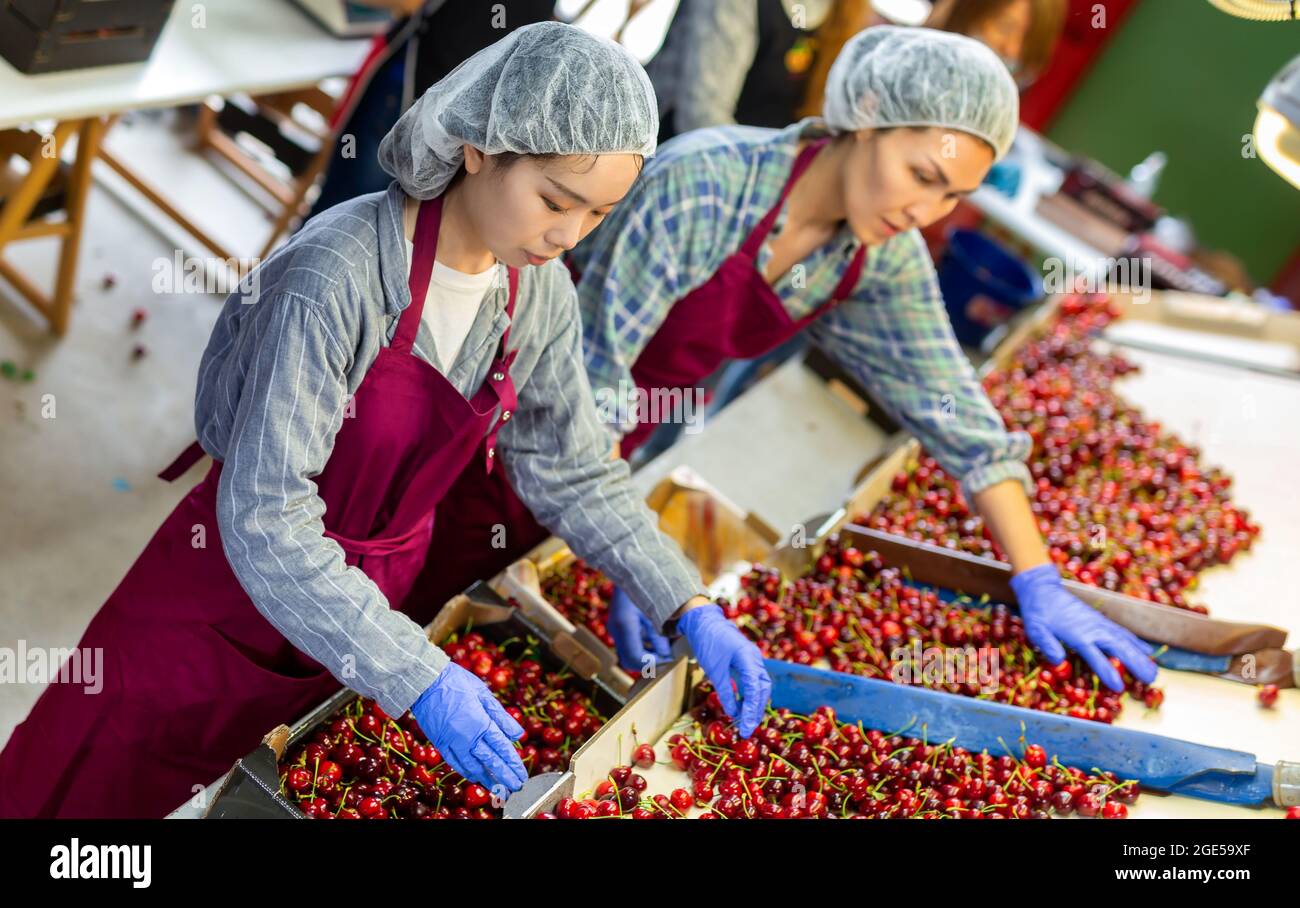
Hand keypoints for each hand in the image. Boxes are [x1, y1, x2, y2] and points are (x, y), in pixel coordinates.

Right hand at [409, 663, 527, 793]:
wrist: (423, 682)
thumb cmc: (456, 681)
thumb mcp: (483, 694)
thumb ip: (501, 717)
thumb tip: (518, 734)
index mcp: (480, 722)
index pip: (502, 748)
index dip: (513, 764)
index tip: (522, 775)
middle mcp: (467, 737)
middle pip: (490, 762)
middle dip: (504, 777)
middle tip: (516, 788)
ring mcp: (451, 742)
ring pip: (472, 767)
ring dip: (487, 779)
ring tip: (498, 789)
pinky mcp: (439, 743)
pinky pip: (455, 763)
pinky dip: (467, 772)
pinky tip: (475, 777)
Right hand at [607, 587, 672, 671]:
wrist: (628, 569)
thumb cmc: (645, 586)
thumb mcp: (655, 611)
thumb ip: (658, 635)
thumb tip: (666, 654)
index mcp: (625, 625)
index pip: (636, 657)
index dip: (652, 663)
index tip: (667, 660)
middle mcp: (616, 629)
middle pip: (629, 660)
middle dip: (647, 663)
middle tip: (665, 659)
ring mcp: (614, 628)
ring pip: (627, 654)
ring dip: (644, 656)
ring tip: (662, 650)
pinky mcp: (616, 627)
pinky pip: (627, 645)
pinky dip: (640, 648)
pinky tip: (654, 640)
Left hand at [677, 604, 771, 738]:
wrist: (704, 622)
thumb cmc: (708, 642)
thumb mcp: (714, 670)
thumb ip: (725, 692)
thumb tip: (733, 714)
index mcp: (749, 658)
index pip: (755, 690)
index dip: (752, 711)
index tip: (746, 728)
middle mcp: (756, 659)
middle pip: (763, 690)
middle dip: (756, 711)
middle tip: (747, 730)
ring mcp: (753, 660)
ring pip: (760, 687)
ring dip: (754, 705)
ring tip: (745, 722)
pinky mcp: (748, 662)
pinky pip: (754, 682)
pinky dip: (750, 696)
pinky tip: (742, 708)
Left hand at [1011, 564, 1157, 691]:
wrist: (1043, 590)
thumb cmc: (1038, 613)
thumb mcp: (1035, 630)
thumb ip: (1047, 644)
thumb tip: (1058, 661)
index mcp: (1077, 634)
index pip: (1095, 656)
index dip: (1107, 672)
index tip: (1119, 687)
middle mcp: (1093, 629)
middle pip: (1119, 648)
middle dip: (1136, 664)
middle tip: (1151, 680)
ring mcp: (1099, 624)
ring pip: (1125, 640)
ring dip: (1141, 655)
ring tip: (1155, 671)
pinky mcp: (1101, 621)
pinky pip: (1122, 633)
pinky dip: (1136, 642)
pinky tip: (1146, 651)